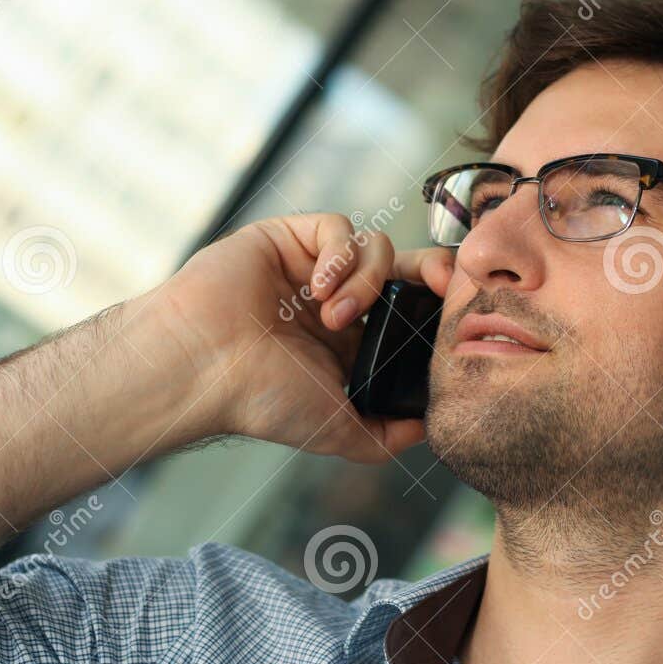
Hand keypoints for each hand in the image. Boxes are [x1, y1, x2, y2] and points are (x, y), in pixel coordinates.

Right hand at [151, 213, 454, 463]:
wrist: (205, 368)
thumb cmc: (261, 401)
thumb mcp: (338, 430)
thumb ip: (385, 436)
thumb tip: (428, 431)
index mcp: (348, 342)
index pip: (408, 310)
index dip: (436, 305)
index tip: (457, 310)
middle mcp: (333, 301)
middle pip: (403, 268)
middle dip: (430, 271)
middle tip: (442, 282)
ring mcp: (310, 268)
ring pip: (375, 247)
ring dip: (367, 280)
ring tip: (335, 316)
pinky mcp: (288, 238)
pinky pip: (338, 228)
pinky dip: (341, 255)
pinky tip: (321, 289)